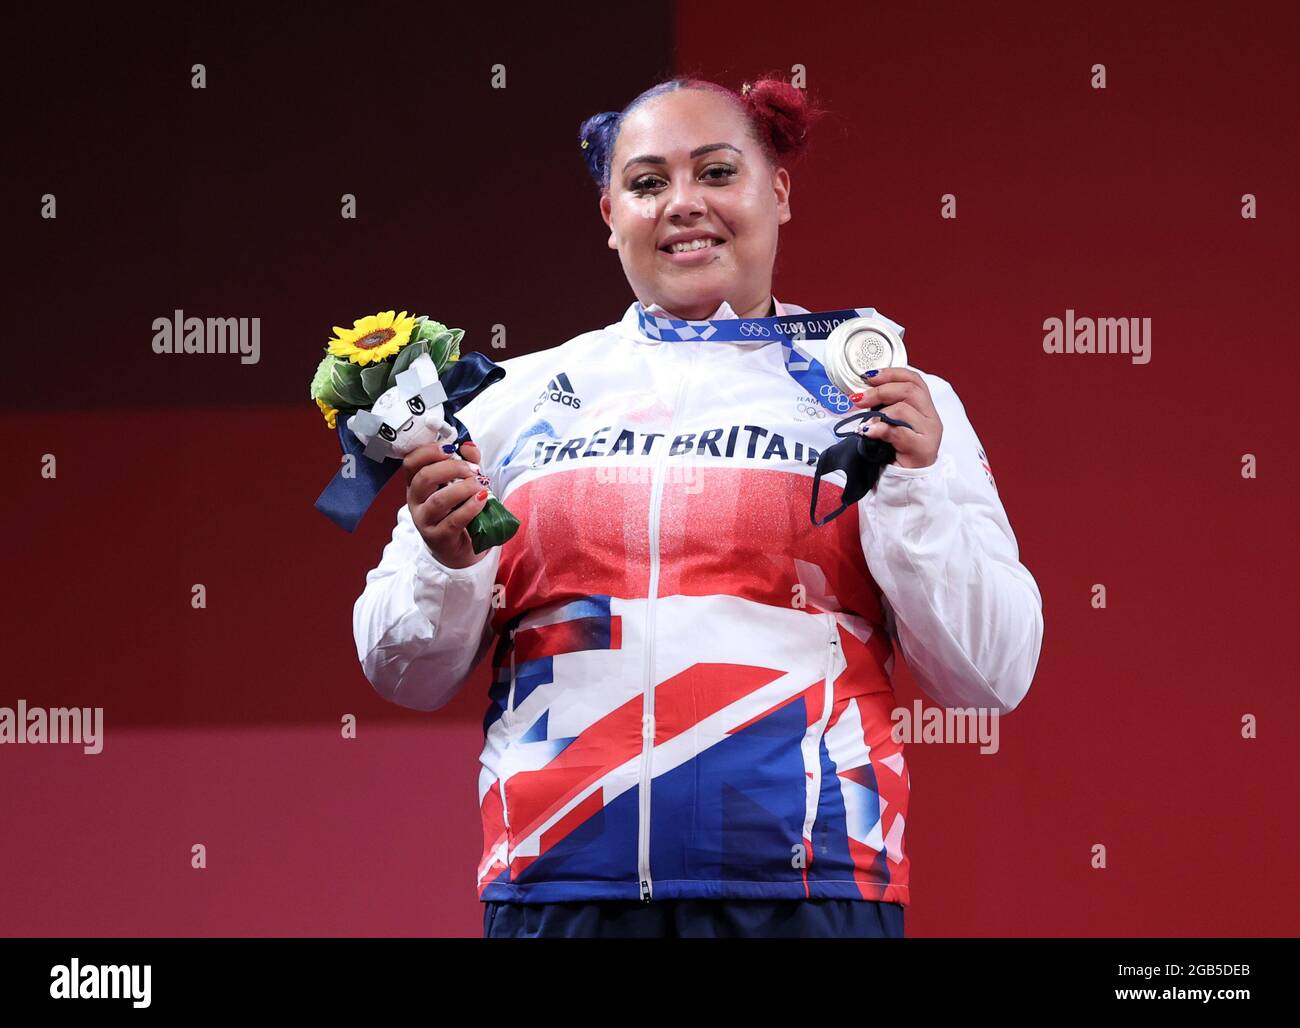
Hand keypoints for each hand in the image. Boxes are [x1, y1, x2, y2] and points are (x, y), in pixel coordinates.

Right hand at [404, 440, 490, 568]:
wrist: (459, 547)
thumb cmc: (458, 509)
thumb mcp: (462, 481)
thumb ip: (466, 461)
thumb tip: (469, 446)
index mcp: (416, 483)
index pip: (411, 463)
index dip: (428, 452)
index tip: (450, 448)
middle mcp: (415, 501)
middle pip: (424, 478)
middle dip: (451, 468)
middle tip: (472, 470)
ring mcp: (424, 520)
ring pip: (439, 500)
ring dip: (463, 488)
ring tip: (480, 485)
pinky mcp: (438, 537)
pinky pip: (454, 520)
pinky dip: (470, 507)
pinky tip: (482, 500)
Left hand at [848, 369, 942, 468]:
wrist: (905, 485)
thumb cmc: (896, 454)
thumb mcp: (891, 426)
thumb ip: (884, 408)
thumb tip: (861, 393)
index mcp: (926, 409)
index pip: (915, 380)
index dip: (892, 373)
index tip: (869, 376)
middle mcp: (932, 418)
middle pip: (909, 390)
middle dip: (879, 390)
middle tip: (858, 399)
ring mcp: (929, 434)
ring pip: (903, 409)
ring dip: (878, 414)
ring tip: (864, 424)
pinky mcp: (921, 449)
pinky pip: (898, 432)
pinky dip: (879, 429)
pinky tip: (867, 432)